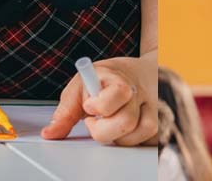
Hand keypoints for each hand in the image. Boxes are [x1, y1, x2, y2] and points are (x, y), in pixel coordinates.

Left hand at [41, 56, 156, 145]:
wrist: (136, 72)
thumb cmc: (105, 79)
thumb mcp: (81, 85)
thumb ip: (66, 111)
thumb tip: (50, 134)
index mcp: (119, 78)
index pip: (118, 94)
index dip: (100, 105)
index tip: (89, 106)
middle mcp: (140, 92)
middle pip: (126, 121)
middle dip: (103, 129)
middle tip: (95, 120)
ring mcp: (154, 106)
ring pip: (142, 132)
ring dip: (120, 136)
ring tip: (111, 123)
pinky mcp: (162, 121)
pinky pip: (151, 139)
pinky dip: (134, 139)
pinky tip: (125, 130)